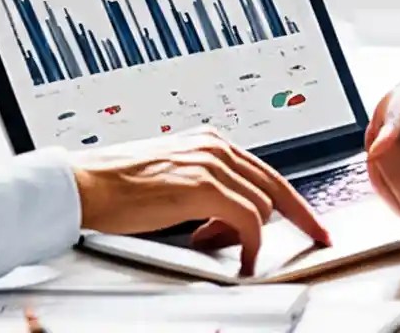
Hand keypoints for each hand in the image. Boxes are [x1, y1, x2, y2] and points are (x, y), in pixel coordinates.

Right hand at [71, 127, 329, 275]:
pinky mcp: (202, 186)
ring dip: (253, 236)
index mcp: (210, 140)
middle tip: (316, 236)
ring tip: (232, 252)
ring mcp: (210, 164)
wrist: (84, 184)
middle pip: (276, 185)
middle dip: (299, 216)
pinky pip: (247, 219)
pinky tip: (241, 259)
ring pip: (263, 205)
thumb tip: (226, 223)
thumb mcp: (172, 178)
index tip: (311, 219)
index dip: (293, 200)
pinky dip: (250, 243)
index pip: (265, 171)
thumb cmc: (117, 185)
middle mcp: (215, 146)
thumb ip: (206, 190)